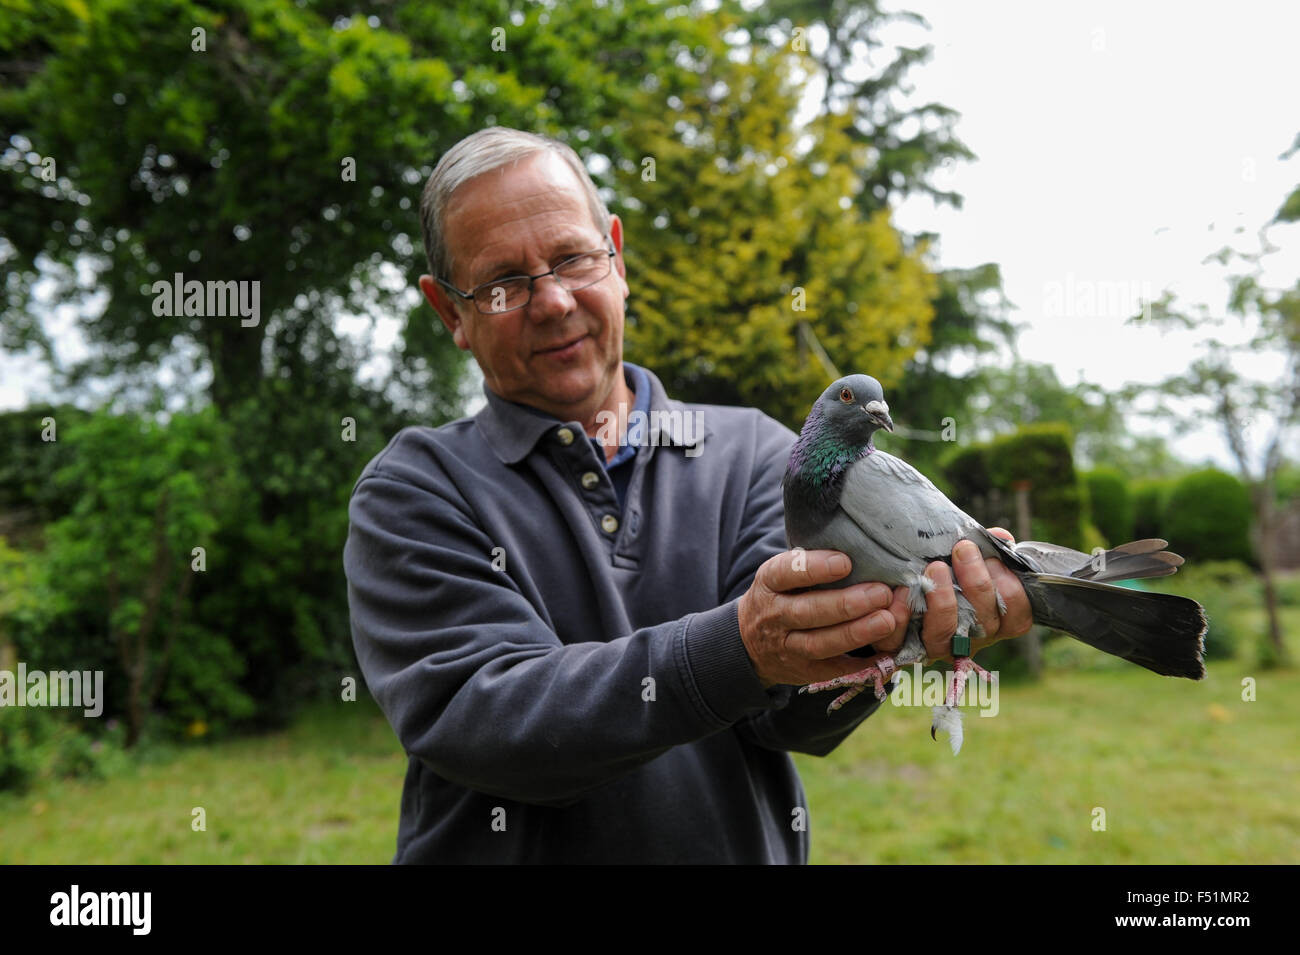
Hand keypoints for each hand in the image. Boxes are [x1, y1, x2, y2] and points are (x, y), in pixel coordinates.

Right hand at [738, 550, 902, 687]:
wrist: (751, 642)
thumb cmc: (781, 596)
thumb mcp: (781, 573)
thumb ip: (810, 563)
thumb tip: (860, 546)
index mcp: (769, 583)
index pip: (785, 573)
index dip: (815, 568)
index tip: (846, 562)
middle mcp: (774, 615)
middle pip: (808, 612)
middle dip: (847, 603)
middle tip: (881, 593)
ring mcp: (787, 646)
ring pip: (820, 643)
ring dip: (856, 632)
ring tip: (887, 620)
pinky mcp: (803, 671)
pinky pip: (833, 670)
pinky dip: (860, 665)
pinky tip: (884, 655)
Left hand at [878, 527, 1034, 660]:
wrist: (899, 589)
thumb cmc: (948, 572)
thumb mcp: (971, 559)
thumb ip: (988, 549)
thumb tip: (1001, 536)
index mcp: (997, 620)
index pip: (1018, 618)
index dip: (1010, 590)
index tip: (993, 559)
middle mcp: (974, 638)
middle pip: (985, 622)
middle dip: (977, 583)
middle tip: (963, 550)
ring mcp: (942, 647)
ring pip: (947, 632)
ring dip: (943, 600)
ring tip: (936, 567)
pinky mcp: (909, 648)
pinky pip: (905, 639)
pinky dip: (903, 614)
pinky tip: (902, 589)